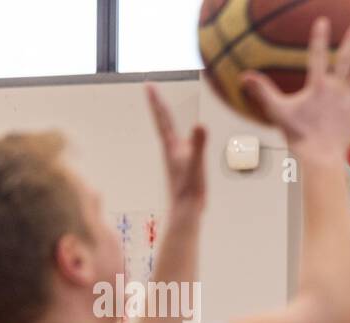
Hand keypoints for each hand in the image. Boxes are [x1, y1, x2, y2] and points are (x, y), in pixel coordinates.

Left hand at [146, 84, 207, 211]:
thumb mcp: (197, 163)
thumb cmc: (190, 189)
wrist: (185, 211)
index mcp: (172, 146)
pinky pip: (178, 143)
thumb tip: (200, 125)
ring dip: (165, 119)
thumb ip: (198, 144)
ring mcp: (175, 158)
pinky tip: (180, 138)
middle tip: (151, 89)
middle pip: (163, 122)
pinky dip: (176, 134)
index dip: (157, 101)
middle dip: (158, 104)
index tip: (149, 84)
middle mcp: (171, 150)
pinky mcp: (182, 166)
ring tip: (162, 109)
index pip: (163, 118)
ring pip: (168, 132)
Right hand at [241, 18, 349, 162]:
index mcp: (319, 86)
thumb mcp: (277, 111)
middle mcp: (337, 90)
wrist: (321, 158)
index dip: (320, 37)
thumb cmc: (299, 135)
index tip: (323, 21)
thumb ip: (263, 92)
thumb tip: (245, 76)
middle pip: (347, 60)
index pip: (318, 55)